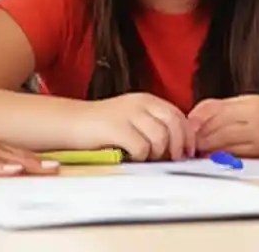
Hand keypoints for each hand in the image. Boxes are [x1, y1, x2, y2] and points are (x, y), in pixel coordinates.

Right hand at [76, 93, 194, 161]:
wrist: (70, 122)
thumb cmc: (101, 126)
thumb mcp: (132, 118)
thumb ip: (153, 125)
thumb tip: (178, 145)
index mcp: (146, 100)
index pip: (178, 115)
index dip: (187, 135)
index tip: (188, 151)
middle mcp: (140, 103)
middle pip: (174, 123)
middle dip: (178, 144)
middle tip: (173, 158)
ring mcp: (128, 114)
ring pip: (160, 137)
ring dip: (157, 153)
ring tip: (146, 157)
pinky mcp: (116, 128)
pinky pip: (141, 147)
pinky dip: (140, 157)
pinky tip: (131, 157)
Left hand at [188, 95, 258, 157]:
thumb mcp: (242, 102)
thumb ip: (216, 109)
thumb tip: (190, 121)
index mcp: (251, 106)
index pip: (216, 114)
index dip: (197, 123)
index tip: (187, 128)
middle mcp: (258, 125)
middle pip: (219, 133)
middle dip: (200, 140)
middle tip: (188, 142)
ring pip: (225, 149)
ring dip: (207, 151)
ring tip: (198, 150)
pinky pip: (235, 159)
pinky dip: (220, 159)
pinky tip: (213, 158)